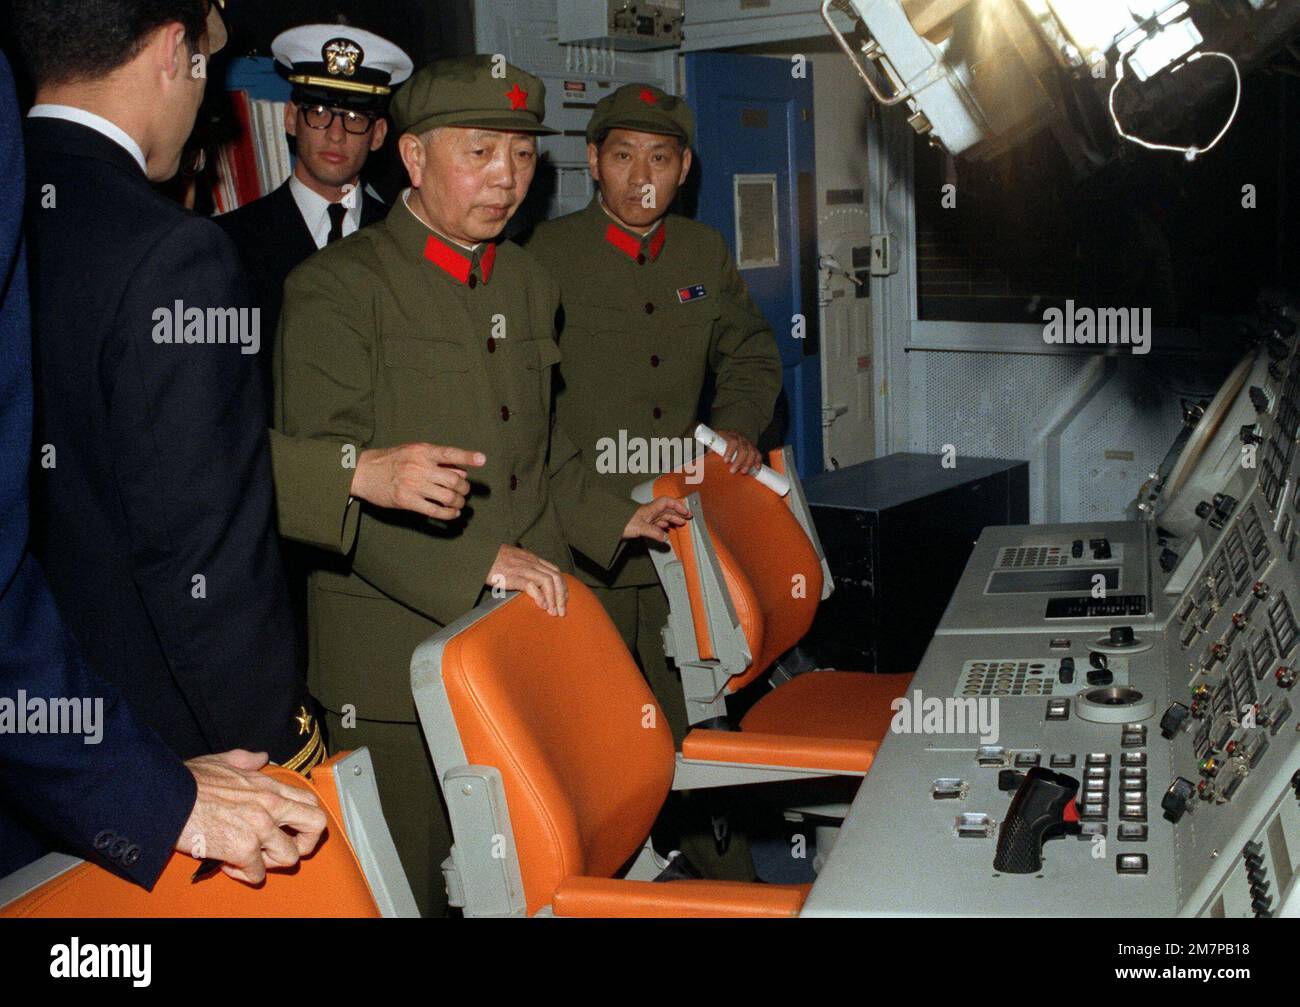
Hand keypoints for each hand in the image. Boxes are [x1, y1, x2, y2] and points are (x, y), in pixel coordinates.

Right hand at [175, 749, 327, 883]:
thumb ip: (246, 760)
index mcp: (268, 786)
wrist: (167, 797)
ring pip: (290, 857)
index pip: (310, 801)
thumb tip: (260, 758)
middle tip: (282, 849)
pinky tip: (228, 864)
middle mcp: (271, 805)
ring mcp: (260, 828)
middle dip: (305, 843)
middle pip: (316, 825)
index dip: (305, 820)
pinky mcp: (244, 849)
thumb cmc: (188, 781)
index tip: (292, 830)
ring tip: (249, 858)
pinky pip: (258, 874)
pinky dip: (243, 874)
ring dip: (269, 863)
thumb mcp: (223, 761)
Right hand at [350, 443, 485, 519]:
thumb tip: (462, 472)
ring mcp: (413, 484)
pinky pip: (435, 510)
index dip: (467, 456)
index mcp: (421, 451)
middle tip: (464, 492)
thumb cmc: (391, 460)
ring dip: (459, 502)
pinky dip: (448, 514)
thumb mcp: (413, 452)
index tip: (482, 459)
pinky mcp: (407, 501)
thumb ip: (437, 461)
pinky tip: (453, 514)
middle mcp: (418, 466)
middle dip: (464, 489)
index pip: (449, 453)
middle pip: (454, 480)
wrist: (362, 472)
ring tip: (460, 504)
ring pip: (447, 496)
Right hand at [486, 544, 567, 615]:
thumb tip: (533, 585)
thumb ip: (526, 569)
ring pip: (547, 581)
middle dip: (561, 596)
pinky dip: (539, 596)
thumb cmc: (494, 560)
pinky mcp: (512, 575)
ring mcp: (522, 568)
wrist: (480, 554)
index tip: (563, 599)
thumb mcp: (515, 561)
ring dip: (553, 598)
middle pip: (556, 577)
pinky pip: (531, 585)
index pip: (555, 571)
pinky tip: (542, 606)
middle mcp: (531, 562)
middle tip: (562, 611)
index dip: (562, 586)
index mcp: (533, 559)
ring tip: (553, 612)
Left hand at [623, 497, 690, 543]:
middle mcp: (649, 512)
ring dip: (672, 519)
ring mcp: (646, 517)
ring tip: (679, 523)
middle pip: (667, 509)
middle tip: (687, 518)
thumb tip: (665, 537)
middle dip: (678, 513)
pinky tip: (665, 529)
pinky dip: (663, 525)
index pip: (667, 502)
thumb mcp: (640, 528)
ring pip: (662, 516)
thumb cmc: (621, 522)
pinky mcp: (642, 524)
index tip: (686, 512)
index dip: (678, 505)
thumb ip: (654, 533)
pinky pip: (656, 523)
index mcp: (650, 509)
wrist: (609, 526)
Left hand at [713, 430, 761, 474]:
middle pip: (743, 448)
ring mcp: (747, 441)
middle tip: (732, 471)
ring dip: (748, 463)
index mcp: (728, 435)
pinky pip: (758, 453)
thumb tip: (700, 461)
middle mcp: (739, 437)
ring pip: (751, 451)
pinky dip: (758, 460)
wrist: (726, 438)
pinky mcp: (753, 447)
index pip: (732, 441)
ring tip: (743, 472)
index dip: (729, 451)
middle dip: (738, 461)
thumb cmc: (717, 444)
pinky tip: (757, 467)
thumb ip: (709, 452)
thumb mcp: (712, 445)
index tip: (725, 462)